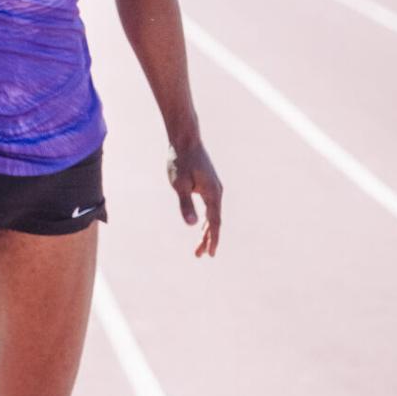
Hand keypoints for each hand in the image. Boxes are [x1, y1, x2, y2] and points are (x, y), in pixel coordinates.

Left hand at [168, 141, 221, 257]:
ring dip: (207, 230)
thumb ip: (186, 204)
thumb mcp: (179, 184)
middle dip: (209, 239)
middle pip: (215, 221)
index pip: (214, 223)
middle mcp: (217, 192)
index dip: (212, 239)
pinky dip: (207, 219)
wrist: (186, 140)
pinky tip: (201, 224)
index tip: (209, 254)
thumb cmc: (180, 161)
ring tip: (200, 245)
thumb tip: (192, 225)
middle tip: (202, 255)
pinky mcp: (208, 184)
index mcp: (212, 194)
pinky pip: (211, 207)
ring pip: (213, 214)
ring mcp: (214, 188)